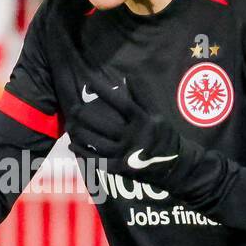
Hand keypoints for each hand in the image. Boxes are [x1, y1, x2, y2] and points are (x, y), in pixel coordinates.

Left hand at [66, 70, 195, 186]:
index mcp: (144, 122)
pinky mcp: (120, 169)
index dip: (104, 91)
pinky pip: (98, 161)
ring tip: (71, 124)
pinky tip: (73, 145)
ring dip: (81, 134)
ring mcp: (126, 155)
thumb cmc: (164, 136)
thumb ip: (142, 96)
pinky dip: (84, 153)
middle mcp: (134, 138)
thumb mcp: (157, 115)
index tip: (90, 80)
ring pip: (97, 143)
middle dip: (85, 116)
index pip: (121, 103)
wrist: (175, 167)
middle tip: (74, 108)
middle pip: (104, 125)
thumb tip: (126, 76)